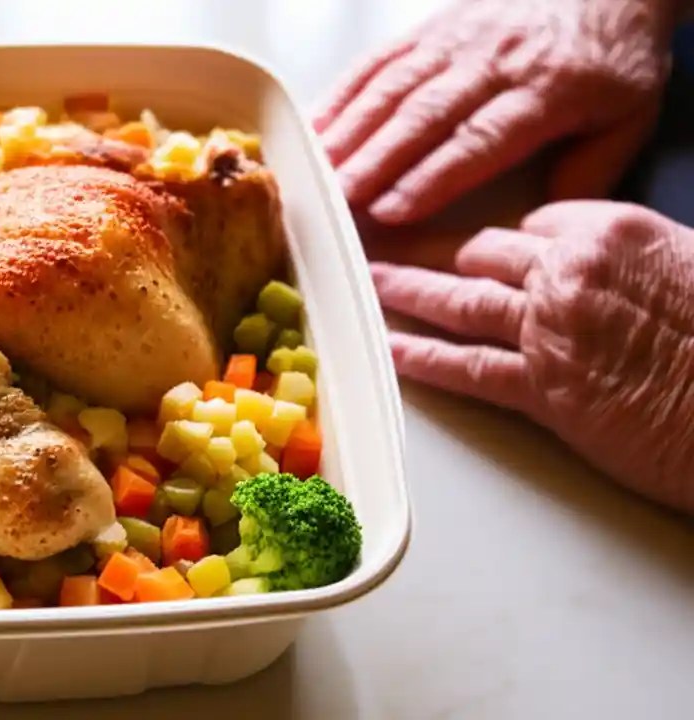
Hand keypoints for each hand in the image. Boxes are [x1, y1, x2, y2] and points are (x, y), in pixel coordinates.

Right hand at [315, 0, 674, 224]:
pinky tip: (315, 125)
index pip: (479, 138)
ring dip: (350, 130)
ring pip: (394, 87)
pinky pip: (379, 61)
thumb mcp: (628, 118)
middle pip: (425, 115)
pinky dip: (343, 94)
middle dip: (376, 160)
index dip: (431, 176)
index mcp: (549, 89)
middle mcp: (495, 61)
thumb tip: (538, 229)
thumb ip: (589, 174)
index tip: (391, 210)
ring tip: (317, 171)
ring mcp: (458, 41)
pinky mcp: (431, 30)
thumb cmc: (614, 59)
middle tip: (339, 199)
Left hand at [371, 201, 693, 513]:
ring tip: (372, 284)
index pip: (534, 223)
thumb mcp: (692, 265)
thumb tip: (613, 269)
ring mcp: (548, 331)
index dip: (505, 237)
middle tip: (393, 248)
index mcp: (612, 231)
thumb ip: (639, 259)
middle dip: (435, 252)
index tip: (477, 242)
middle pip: (483, 254)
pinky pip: (466, 368)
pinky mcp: (542, 391)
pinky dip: (422, 360)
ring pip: (459, 302)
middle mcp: (568, 272)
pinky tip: (391, 352)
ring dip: (408, 292)